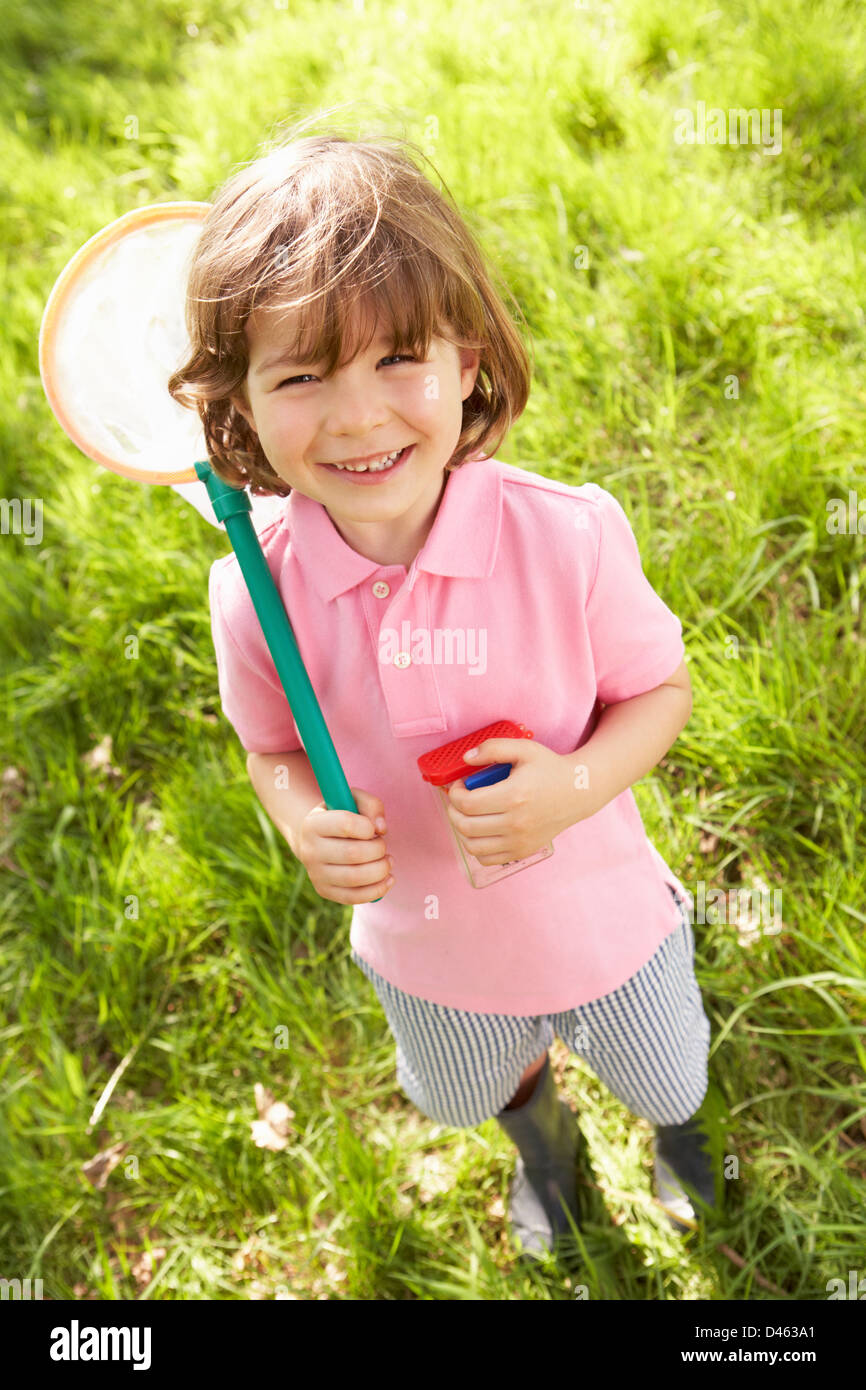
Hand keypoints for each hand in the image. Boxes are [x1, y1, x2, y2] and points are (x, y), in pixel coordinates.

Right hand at [296, 787, 394, 904]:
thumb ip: (371, 805)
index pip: (345, 824)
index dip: (367, 826)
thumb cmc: (339, 816)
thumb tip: (381, 828)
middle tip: (382, 845)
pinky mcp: (324, 891)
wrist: (315, 840)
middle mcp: (309, 850)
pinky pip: (354, 897)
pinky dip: (378, 890)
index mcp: (313, 824)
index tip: (372, 828)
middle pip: (353, 854)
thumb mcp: (352, 799)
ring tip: (387, 861)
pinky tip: (388, 879)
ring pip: (355, 878)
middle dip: (378, 849)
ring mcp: (315, 874)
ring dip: (381, 870)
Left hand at [444, 737, 596, 866]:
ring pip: (472, 846)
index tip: (459, 785)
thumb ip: (493, 748)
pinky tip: (481, 830)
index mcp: (514, 796)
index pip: (467, 804)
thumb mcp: (524, 749)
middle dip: (453, 811)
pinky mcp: (523, 851)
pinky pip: (487, 858)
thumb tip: (466, 758)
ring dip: (462, 830)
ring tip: (467, 815)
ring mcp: (520, 841)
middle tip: (458, 799)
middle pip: (465, 826)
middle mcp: (516, 823)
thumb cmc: (550, 769)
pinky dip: (476, 846)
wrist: (578, 792)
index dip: (454, 793)